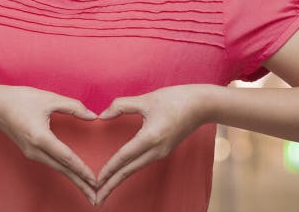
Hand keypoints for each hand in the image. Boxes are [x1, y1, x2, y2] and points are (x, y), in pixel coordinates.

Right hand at [0, 85, 99, 204]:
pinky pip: (50, 163)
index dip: (82, 169)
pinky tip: (72, 174)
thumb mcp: (49, 99)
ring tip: (88, 189)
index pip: (66, 157)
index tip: (95, 181)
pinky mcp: (29, 151)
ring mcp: (31, 152)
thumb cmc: (21, 99)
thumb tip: (93, 116)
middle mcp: (35, 150)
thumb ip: (73, 107)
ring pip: (56, 168)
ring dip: (73, 179)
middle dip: (80, 183)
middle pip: (62, 169)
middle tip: (96, 197)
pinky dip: (64, 170)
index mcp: (40, 137)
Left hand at [94, 84, 206, 205]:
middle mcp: (156, 150)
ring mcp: (161, 152)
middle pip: (129, 171)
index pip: (124, 157)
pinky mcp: (164, 150)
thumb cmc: (175, 99)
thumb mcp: (146, 99)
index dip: (109, 169)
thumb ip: (121, 106)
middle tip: (96, 198)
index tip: (96, 181)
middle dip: (111, 185)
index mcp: (151, 138)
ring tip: (105, 189)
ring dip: (119, 179)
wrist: (202, 105)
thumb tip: (102, 115)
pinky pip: (142, 163)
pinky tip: (120, 172)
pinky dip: (128, 170)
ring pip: (135, 168)